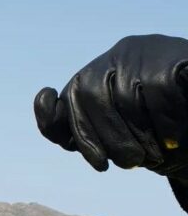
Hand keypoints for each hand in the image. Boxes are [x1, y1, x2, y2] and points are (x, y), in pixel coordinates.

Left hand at [34, 34, 187, 185]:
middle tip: (132, 164)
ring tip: (154, 155)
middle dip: (111, 139)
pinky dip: (165, 121)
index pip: (71, 99)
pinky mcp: (171, 55)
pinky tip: (171, 140)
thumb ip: (73, 128)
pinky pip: (159, 90)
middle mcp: (115, 56)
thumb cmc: (150, 126)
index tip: (99, 164)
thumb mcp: (110, 132)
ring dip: (141, 134)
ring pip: (126, 95)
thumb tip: (44, 98)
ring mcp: (142, 51)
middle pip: (91, 96)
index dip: (81, 133)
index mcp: (95, 75)